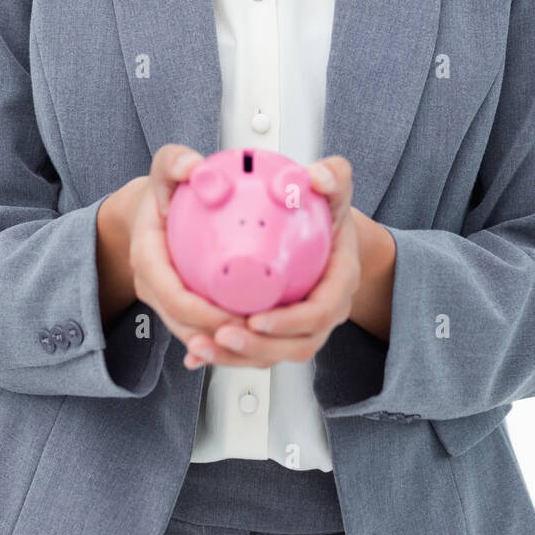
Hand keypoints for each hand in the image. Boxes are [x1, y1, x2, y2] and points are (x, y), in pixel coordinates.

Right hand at [106, 143, 249, 349]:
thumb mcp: (165, 167)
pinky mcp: (178, 304)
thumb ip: (174, 162)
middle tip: (261, 332)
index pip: (173, 297)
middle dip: (220, 336)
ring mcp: (163, 298)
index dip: (204, 314)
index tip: (237, 316)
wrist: (148, 208)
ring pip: (193, 334)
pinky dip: (225, 335)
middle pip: (184, 324)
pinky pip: (200, 327)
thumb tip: (192, 166)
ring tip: (264, 338)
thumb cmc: (161, 190)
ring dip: (224, 343)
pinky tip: (255, 335)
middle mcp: (152, 285)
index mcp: (146, 258)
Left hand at [183, 155, 361, 369]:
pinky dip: (225, 356)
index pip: (319, 312)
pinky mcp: (280, 331)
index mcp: (339, 280)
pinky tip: (196, 354)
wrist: (321, 226)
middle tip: (220, 335)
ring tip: (201, 348)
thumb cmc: (324, 208)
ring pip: (273, 354)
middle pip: (296, 345)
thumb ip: (331, 176)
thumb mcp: (332, 186)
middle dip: (257, 348)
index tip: (257, 319)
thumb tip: (316, 177)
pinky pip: (256, 350)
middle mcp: (325, 309)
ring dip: (235, 358)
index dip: (289, 323)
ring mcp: (303, 326)